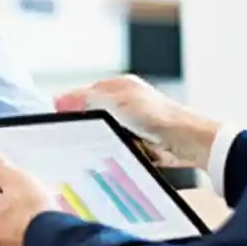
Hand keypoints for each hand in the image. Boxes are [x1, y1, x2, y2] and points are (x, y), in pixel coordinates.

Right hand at [57, 74, 220, 168]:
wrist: (189, 141)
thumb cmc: (158, 116)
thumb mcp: (116, 102)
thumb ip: (87, 99)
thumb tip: (59, 99)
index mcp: (121, 87)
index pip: (86, 93)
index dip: (71, 105)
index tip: (57, 119)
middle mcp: (126, 103)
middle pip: (94, 114)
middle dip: (84, 125)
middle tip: (70, 136)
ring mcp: (133, 124)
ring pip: (104, 133)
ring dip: (98, 141)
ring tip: (89, 148)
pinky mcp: (139, 144)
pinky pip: (116, 148)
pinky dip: (112, 153)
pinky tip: (108, 158)